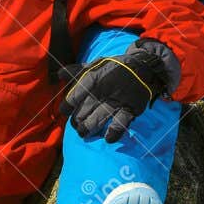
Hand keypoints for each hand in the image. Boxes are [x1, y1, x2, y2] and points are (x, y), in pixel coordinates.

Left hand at [62, 40, 178, 142]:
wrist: (142, 67)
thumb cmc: (114, 68)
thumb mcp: (96, 65)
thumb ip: (77, 71)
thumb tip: (60, 74)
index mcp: (93, 78)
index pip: (74, 96)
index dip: (67, 106)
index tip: (66, 112)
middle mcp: (104, 89)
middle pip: (84, 110)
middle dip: (77, 121)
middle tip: (76, 125)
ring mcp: (118, 99)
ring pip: (98, 118)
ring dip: (89, 129)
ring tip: (84, 134)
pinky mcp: (131, 108)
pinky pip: (121, 123)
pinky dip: (113, 132)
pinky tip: (108, 138)